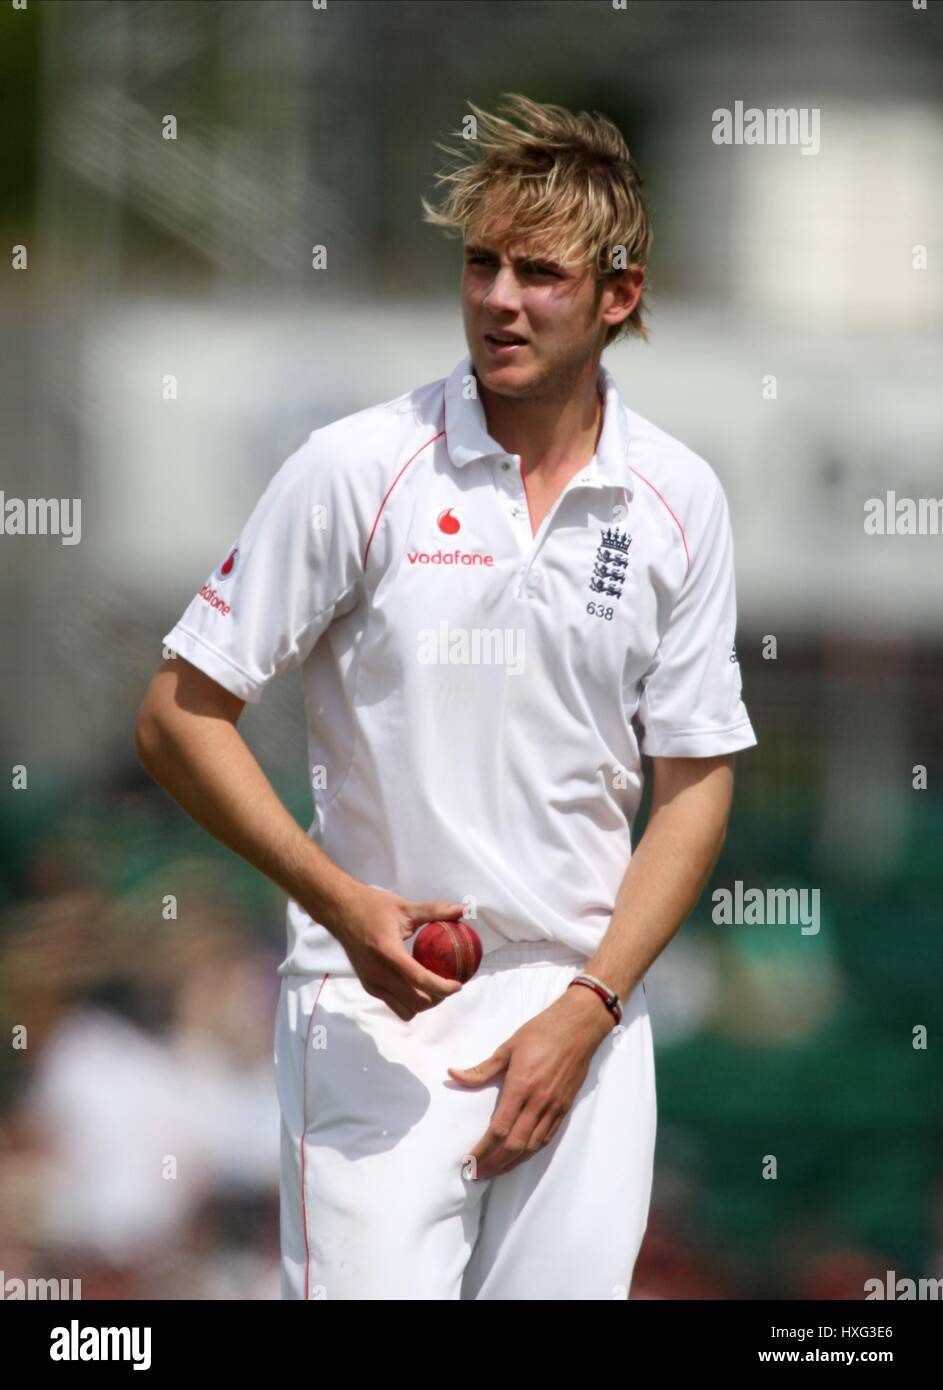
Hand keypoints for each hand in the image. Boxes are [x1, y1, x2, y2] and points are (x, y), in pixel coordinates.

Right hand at [328, 884, 466, 1019]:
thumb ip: (435, 911)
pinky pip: (394, 1004)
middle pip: (415, 1002)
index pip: (419, 979)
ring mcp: (371, 983)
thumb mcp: (405, 907)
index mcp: (387, 952)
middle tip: (449, 985)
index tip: (458, 984)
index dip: (442, 987)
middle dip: (437, 998)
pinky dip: (409, 1001)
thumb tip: (462, 909)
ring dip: (423, 1004)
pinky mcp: (368, 986)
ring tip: (434, 988)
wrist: (340, 912)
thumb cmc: (372, 907)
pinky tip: (417, 984)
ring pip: (405, 1010)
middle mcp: (377, 973)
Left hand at [449, 985, 613, 1179]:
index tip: (468, 1160)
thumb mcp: (508, 1047)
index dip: (483, 1150)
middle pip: (514, 1145)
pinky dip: (531, 1152)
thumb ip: (481, 1069)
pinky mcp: (565, 1108)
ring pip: (532, 1147)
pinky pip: (546, 1138)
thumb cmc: (541, 1033)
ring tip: (494, 1172)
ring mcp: (554, 1108)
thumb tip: (453, 1074)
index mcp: (521, 1086)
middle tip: (477, 1174)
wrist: (578, 1027)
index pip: (498, 1129)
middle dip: (494, 1164)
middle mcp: (538, 1102)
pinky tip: (519, 1157)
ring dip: (511, 1164)